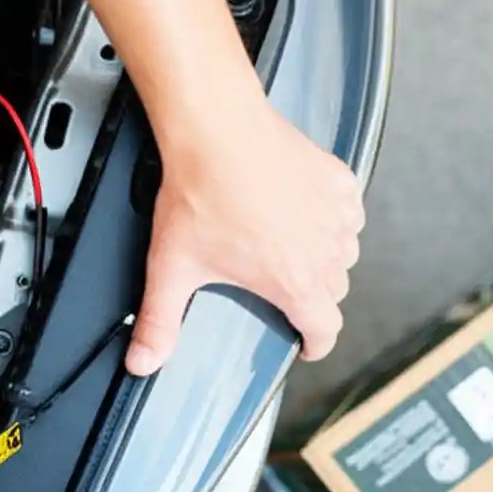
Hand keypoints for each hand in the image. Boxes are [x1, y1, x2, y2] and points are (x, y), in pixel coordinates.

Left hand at [125, 88, 364, 374]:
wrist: (216, 130)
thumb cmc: (200, 192)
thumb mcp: (172, 266)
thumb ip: (159, 321)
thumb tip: (143, 361)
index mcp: (293, 280)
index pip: (325, 328)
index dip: (315, 343)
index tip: (306, 343)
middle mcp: (324, 250)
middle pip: (333, 292)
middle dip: (311, 298)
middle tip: (282, 289)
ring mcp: (335, 213)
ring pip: (345, 252)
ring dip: (326, 259)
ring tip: (294, 252)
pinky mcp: (337, 180)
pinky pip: (348, 212)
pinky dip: (334, 219)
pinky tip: (308, 214)